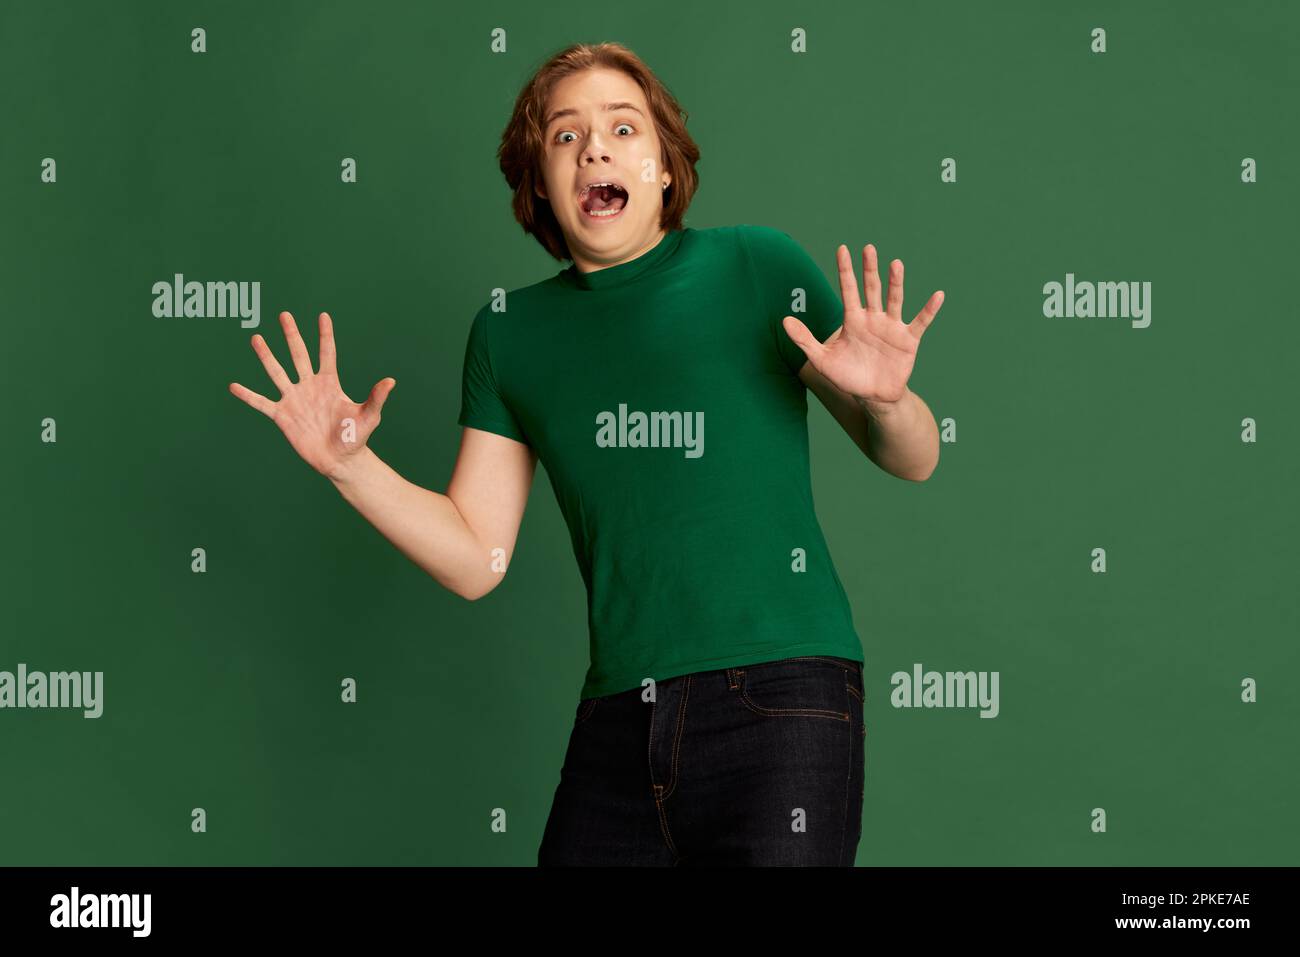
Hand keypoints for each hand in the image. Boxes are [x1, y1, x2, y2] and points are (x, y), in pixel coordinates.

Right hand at [229, 311, 394, 479]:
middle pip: (299, 355)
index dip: (325, 335)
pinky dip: (248, 396)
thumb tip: (391, 381)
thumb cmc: (356, 438)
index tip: (323, 315)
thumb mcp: (368, 416)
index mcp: (330, 383)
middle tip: (284, 315)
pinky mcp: (282, 416)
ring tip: (256, 338)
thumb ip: (376, 398)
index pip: (327, 353)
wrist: (339, 460)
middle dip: (292, 335)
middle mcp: (310, 386)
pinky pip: (262, 403)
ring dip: (266, 356)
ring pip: (277, 372)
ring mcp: (294, 399)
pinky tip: (233, 386)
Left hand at [782, 244, 943, 405]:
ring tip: (895, 264)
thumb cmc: (847, 376)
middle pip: (871, 289)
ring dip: (895, 283)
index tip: (842, 249)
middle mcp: (873, 319)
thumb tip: (783, 320)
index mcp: (853, 321)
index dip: (845, 271)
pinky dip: (929, 310)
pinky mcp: (908, 340)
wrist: (872, 397)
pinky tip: (938, 296)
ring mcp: (891, 327)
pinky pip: (921, 322)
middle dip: (869, 269)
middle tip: (868, 248)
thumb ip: (804, 339)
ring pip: (894, 300)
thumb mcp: (822, 360)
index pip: (848, 290)